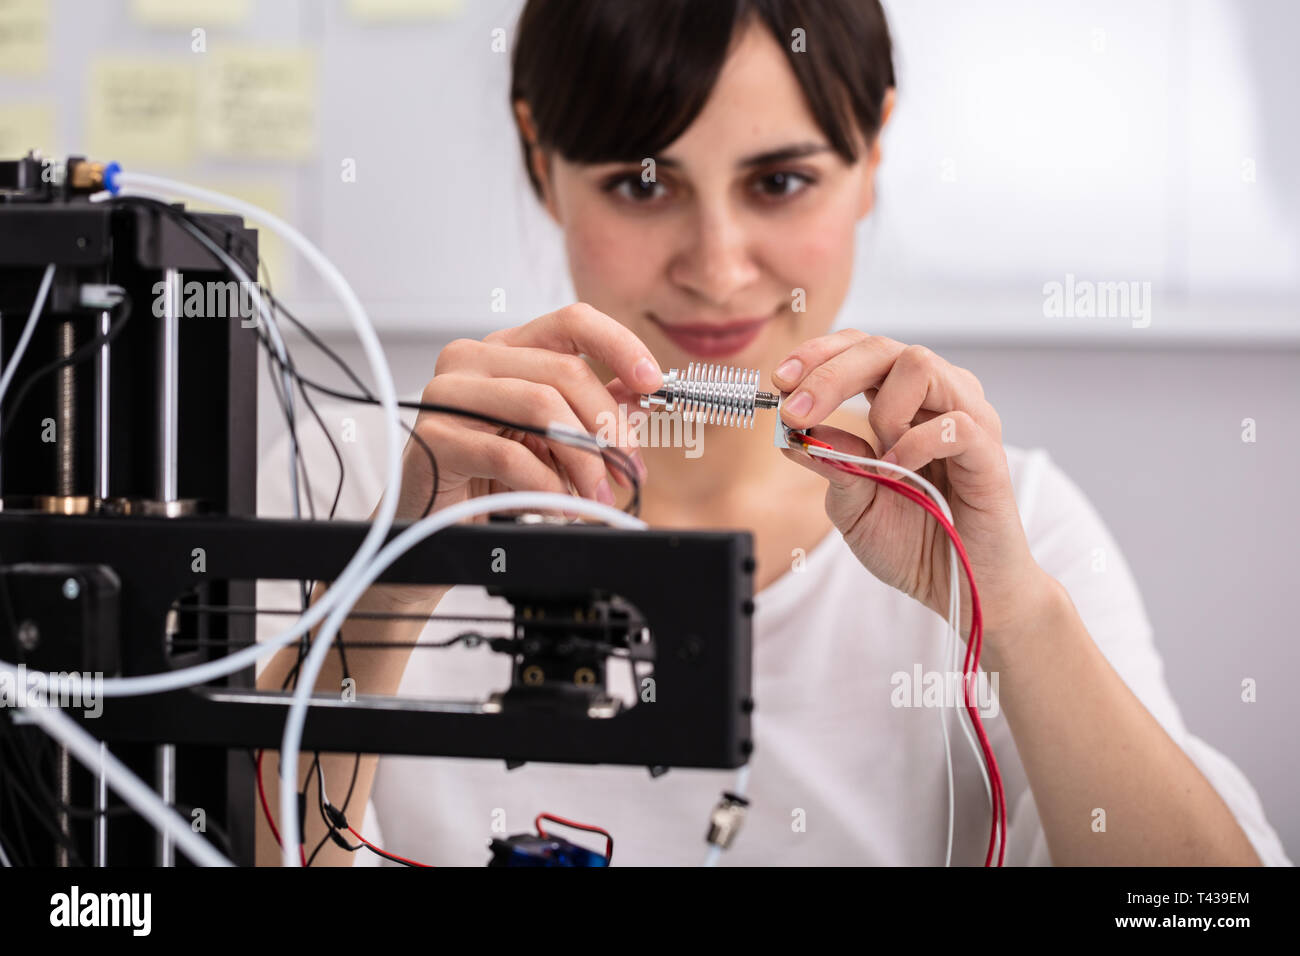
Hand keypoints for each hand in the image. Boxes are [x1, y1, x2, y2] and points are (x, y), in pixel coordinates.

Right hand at [393, 303, 659, 521]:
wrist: (435, 520)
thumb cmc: (490, 474)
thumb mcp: (552, 437)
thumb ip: (593, 411)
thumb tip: (643, 397)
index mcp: (506, 348)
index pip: (572, 321)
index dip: (620, 345)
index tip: (653, 382)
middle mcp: (473, 359)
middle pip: (565, 371)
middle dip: (608, 425)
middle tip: (628, 466)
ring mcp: (449, 393)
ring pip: (542, 407)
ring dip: (583, 459)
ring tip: (595, 495)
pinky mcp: (436, 436)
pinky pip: (510, 455)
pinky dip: (546, 485)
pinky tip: (559, 505)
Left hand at [772, 330, 1048, 645]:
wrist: (960, 587)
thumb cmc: (913, 541)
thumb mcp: (852, 505)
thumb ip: (830, 465)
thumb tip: (793, 434)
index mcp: (903, 401)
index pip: (860, 349)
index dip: (818, 356)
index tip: (779, 382)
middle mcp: (937, 397)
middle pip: (881, 347)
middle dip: (828, 374)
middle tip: (795, 412)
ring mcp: (967, 418)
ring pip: (919, 364)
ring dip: (882, 409)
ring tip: (881, 457)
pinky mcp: (989, 452)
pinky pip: (951, 423)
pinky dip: (914, 445)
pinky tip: (901, 473)